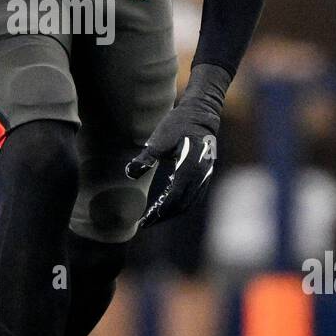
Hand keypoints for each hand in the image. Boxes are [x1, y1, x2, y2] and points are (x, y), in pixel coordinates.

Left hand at [125, 64, 226, 229]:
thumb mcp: (160, 140)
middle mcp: (200, 176)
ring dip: (172, 211)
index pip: (172, 199)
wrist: (201, 112)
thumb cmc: (179, 124)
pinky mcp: (205, 173)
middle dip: (163, 216)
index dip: (157, 213)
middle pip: (181, 205)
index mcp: (189, 169)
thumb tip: (130, 173)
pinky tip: (167, 202)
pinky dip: (180, 203)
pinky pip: (193, 195)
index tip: (144, 221)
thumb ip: (146, 158)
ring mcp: (205, 175)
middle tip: (146, 223)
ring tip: (155, 216)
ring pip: (189, 202)